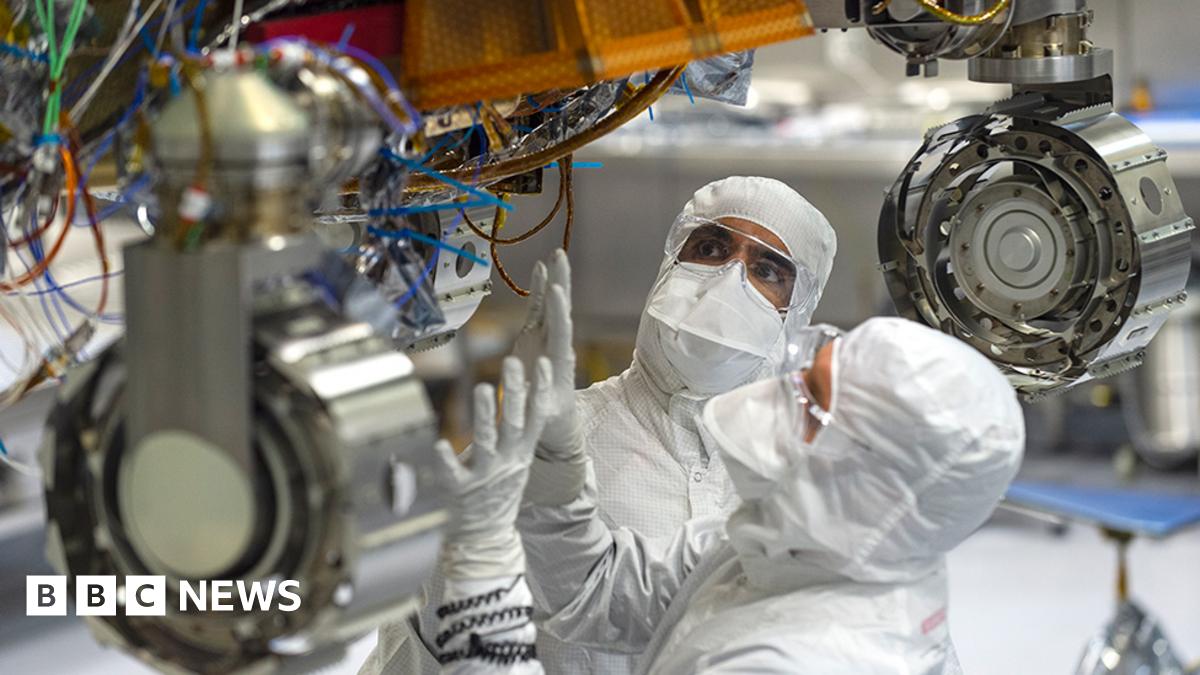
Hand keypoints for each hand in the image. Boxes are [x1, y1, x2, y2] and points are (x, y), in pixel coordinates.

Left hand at [435, 356, 553, 579]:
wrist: (485, 540)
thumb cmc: (496, 495)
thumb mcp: (514, 464)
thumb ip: (514, 434)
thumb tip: (518, 397)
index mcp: (520, 455)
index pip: (536, 419)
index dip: (541, 392)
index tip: (546, 365)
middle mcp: (506, 463)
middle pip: (514, 423)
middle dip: (514, 391)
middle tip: (514, 361)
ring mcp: (484, 478)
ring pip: (487, 442)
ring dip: (486, 415)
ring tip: (483, 388)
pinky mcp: (459, 492)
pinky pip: (453, 474)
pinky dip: (447, 460)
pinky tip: (438, 444)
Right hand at [511, 249, 581, 460]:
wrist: (555, 425)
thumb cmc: (551, 422)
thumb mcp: (546, 414)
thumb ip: (540, 399)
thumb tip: (535, 384)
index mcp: (559, 362)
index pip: (561, 331)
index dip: (559, 311)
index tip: (558, 289)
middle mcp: (556, 345)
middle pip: (561, 310)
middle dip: (561, 283)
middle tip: (561, 256)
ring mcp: (546, 340)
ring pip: (552, 305)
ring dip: (554, 280)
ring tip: (555, 255)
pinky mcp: (535, 339)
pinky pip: (538, 310)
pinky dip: (539, 290)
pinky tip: (540, 269)